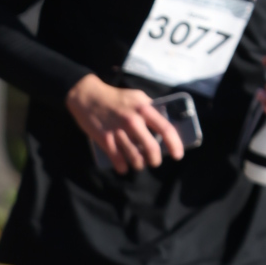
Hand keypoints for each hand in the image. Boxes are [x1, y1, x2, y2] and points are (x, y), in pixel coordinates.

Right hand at [66, 73, 183, 173]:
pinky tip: (124, 167)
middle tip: (154, 162)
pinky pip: (118, 160)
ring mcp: (118, 131)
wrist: (87, 96)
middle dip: (155, 160)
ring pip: (135, 158)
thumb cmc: (115, 97)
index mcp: (144, 108)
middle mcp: (132, 120)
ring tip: (139, 164)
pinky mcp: (105, 139)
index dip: (175, 144)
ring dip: (139, 165)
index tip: (177, 155)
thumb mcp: (137, 97)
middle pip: (151, 148)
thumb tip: (165, 122)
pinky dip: (123, 168)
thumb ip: (150, 108)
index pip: (165, 128)